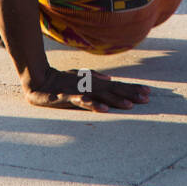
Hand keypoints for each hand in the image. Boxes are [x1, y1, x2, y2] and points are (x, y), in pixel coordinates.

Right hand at [23, 67, 149, 112]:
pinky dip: (93, 104)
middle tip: (146, 99)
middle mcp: (90, 86)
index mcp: (94, 83)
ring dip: (116, 100)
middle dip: (130, 94)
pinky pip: (82, 102)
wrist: (38, 80)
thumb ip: (95, 77)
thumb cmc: (60, 80)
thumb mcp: (80, 77)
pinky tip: (103, 109)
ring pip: (101, 96)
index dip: (132, 88)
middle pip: (114, 90)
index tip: (148, 92)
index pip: (117, 85)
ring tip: (130, 105)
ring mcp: (79, 91)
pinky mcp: (68, 98)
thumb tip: (110, 78)